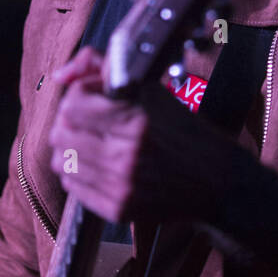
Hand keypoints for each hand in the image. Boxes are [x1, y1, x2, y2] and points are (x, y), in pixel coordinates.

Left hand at [48, 45, 222, 225]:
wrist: (216, 181)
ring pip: (61, 161)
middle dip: (70, 121)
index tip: (93, 96)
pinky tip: (99, 164)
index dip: (79, 95)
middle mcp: (126, 154)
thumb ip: (102, 67)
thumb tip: (61, 74)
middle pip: (61, 133)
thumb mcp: (151, 90)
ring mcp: (120, 185)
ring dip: (72, 148)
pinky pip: (73, 186)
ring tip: (93, 143)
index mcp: (136, 120)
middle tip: (88, 120)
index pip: (73, 104)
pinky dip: (79, 173)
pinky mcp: (117, 209)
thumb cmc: (183, 131)